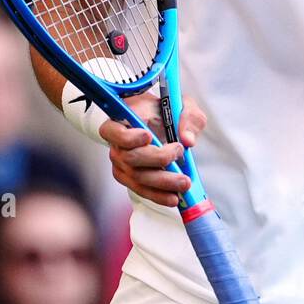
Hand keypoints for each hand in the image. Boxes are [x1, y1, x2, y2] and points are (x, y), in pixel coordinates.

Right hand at [100, 93, 206, 207]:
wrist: (158, 124)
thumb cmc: (164, 112)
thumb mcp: (180, 106)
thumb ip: (187, 117)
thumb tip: (188, 139)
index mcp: (121, 122)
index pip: (115, 132)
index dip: (129, 137)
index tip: (148, 136)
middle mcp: (117, 146)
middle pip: (130, 158)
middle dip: (157, 159)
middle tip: (178, 154)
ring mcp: (122, 165)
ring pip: (138, 178)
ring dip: (162, 182)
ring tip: (183, 182)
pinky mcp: (130, 179)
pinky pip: (142, 190)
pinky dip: (158, 195)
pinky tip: (173, 197)